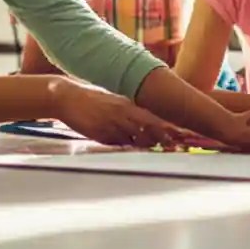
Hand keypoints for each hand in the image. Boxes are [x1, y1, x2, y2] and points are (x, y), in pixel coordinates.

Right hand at [54, 78, 183, 147]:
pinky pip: (119, 144)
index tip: (182, 134)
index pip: (153, 116)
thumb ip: (128, 112)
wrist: (67, 97)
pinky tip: (139, 151)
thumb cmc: (91, 99)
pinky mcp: (101, 134)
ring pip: (137, 137)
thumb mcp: (113, 102)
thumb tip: (143, 124)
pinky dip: (130, 148)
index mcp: (127, 104)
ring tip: (165, 149)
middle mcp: (123, 113)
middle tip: (178, 145)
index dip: (168, 126)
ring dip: (151, 144)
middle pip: (150, 128)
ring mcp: (112, 124)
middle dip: (165, 137)